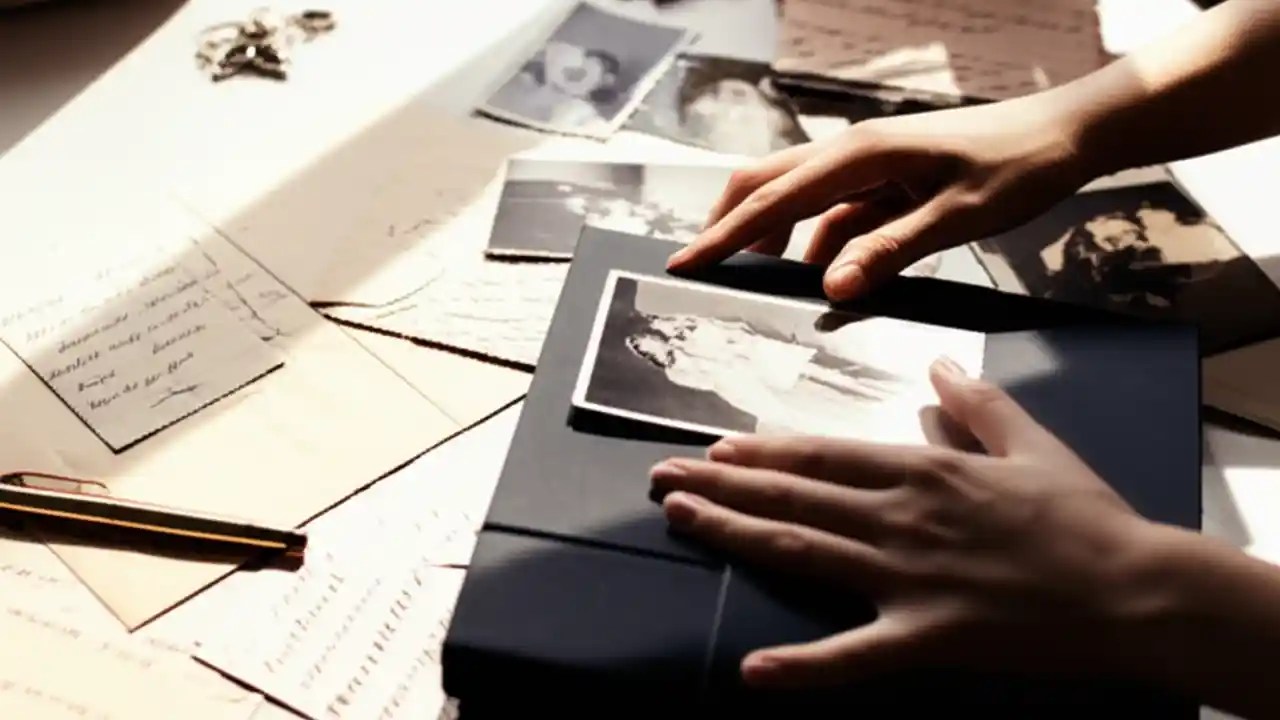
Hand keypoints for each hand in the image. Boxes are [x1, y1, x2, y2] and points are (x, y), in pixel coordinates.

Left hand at [649, 357, 1170, 687]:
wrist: (1133, 589)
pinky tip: (752, 671)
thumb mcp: (1030, 441)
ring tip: (681, 520)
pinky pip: (854, 656)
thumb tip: (934, 369)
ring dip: (734, 534)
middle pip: (792, 495)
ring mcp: (907, 577)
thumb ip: (974, 403)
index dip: (761, 451)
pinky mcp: (926, 636)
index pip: (821, 454)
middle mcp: (900, 515)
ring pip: (802, 550)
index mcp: (923, 469)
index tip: (714, 447)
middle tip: (662, 478)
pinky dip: (803, 667)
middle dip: (721, 484)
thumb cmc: (1083, 516)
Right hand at [665, 91, 1098, 300]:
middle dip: (728, 225)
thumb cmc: (1018, 169)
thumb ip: (890, 250)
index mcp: (861, 155)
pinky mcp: (886, 179)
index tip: (684, 263)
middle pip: (766, 183)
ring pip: (797, 198)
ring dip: (773, 237)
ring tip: (755, 282)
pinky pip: (837, 212)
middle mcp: (853, 152)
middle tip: (698, 269)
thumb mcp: (957, 217)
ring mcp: (868, 164)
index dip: (725, 234)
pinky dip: (820, 243)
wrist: (1064, 134)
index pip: (774, 198)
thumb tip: (829, 288)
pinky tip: (825, 276)